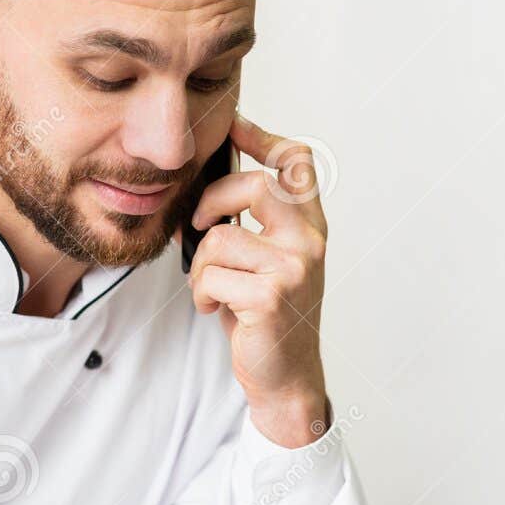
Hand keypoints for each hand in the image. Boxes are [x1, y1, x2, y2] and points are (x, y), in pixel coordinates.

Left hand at [188, 114, 329, 447]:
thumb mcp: (263, 264)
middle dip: (214, 200)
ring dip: (200, 267)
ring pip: (221, 238)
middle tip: (200, 224)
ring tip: (211, 288)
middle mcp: (309, 242)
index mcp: (309, 228)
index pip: (297, 163)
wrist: (284, 377)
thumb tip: (195, 196)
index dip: (263, 137)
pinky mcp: (271, 296)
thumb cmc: (266, 319)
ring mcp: (294, 268)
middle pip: (258, 185)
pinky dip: (201, 294)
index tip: (233, 127)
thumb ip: (246, 227)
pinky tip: (215, 308)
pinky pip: (212, 276)